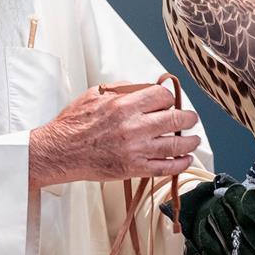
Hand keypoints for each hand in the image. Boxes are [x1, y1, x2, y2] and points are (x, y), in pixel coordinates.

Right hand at [28, 84, 200, 189]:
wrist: (60, 151)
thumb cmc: (73, 124)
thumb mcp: (94, 94)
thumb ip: (121, 89)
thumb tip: (142, 87)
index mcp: (124, 105)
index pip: (161, 97)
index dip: (168, 98)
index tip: (168, 102)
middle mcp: (133, 127)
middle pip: (174, 119)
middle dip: (187, 118)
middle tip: (190, 119)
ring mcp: (135, 149)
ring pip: (175, 144)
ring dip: (190, 141)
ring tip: (194, 140)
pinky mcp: (133, 168)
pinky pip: (165, 167)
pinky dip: (179, 164)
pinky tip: (185, 160)